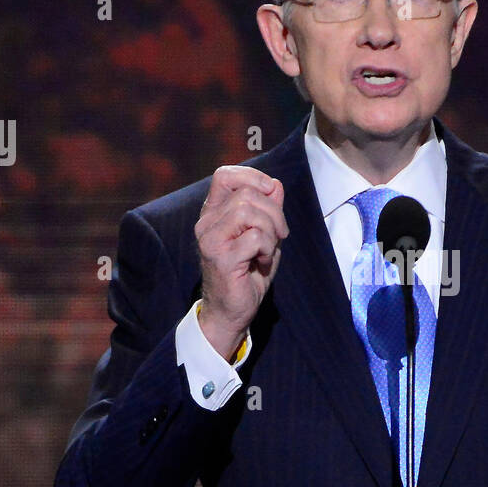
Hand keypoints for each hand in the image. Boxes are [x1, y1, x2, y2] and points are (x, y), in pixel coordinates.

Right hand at [194, 165, 288, 359]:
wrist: (232, 311)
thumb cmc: (247, 273)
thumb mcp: (264, 235)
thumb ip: (268, 209)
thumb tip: (276, 185)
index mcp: (214, 213)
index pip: (225, 175)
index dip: (253, 177)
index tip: (271, 193)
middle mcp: (206, 223)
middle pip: (246, 194)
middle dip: (274, 211)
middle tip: (280, 233)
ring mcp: (210, 239)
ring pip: (248, 212)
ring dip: (270, 229)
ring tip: (269, 248)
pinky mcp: (220, 257)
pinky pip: (254, 237)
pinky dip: (267, 248)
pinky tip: (261, 261)